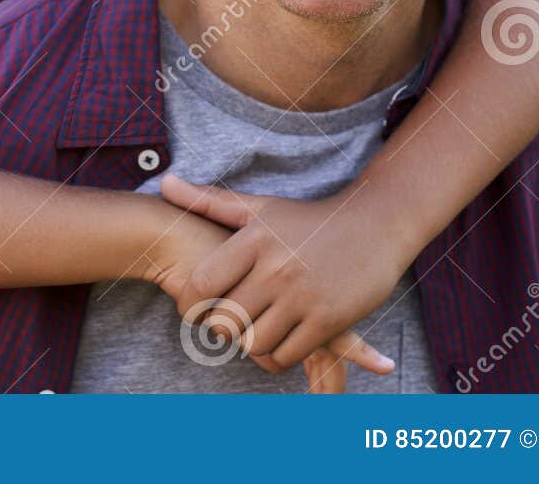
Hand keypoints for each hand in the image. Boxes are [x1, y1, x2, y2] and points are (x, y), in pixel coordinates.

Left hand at [161, 174, 406, 374]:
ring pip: (253, 344)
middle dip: (220, 329)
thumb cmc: (308, 218)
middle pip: (225, 322)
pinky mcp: (329, 320)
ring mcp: (303, 296)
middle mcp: (276, 269)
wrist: (374, 224)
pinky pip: (286, 356)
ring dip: (250, 344)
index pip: (202, 285)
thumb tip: (164, 182)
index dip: (189, 304)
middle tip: (228, 322)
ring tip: (253, 331)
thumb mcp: (259, 206)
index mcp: (254, 240)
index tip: (194, 308)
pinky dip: (276, 356)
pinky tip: (278, 341)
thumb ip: (209, 201)